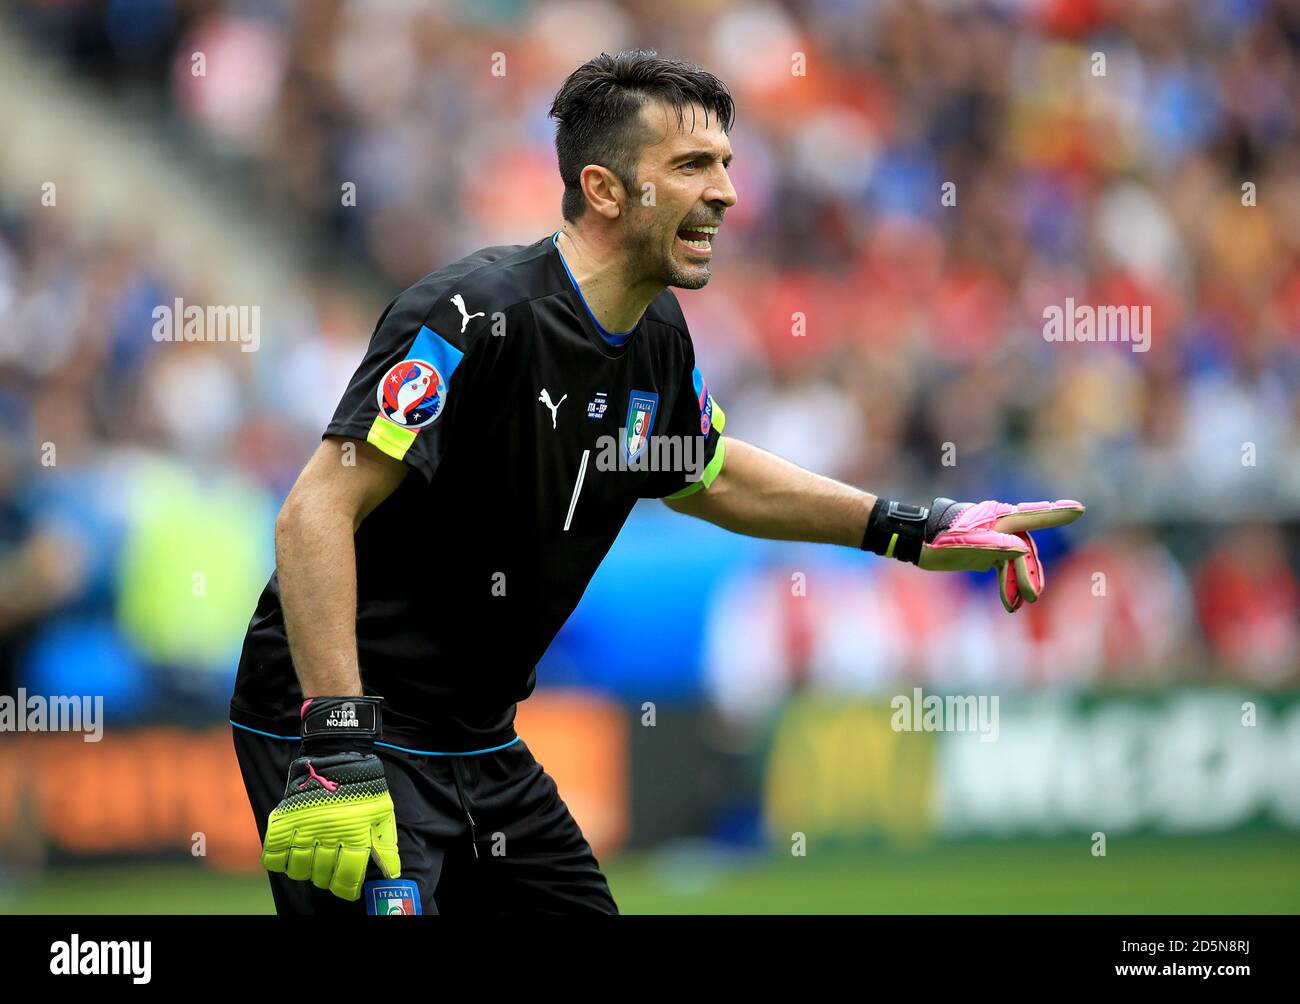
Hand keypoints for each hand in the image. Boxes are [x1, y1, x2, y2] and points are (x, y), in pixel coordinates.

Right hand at [260, 696, 400, 899]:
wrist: (337, 755)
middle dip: (328, 878)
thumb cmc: (364, 786)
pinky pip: (274, 854)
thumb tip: (391, 874)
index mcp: (354, 833)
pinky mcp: (284, 820)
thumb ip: (385, 845)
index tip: (347, 888)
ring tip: (312, 861)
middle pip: (323, 875)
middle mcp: (329, 834)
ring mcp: (304, 827)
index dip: (347, 887)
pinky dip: (278, 861)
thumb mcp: (381, 813)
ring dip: (306, 871)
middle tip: (330, 870)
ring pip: (299, 869)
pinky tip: (288, 856)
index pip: (348, 876)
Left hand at [918, 498, 1083, 611]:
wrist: (920, 544)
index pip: (1034, 515)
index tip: (1080, 510)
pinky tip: (1010, 605)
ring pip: (1018, 563)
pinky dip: (1008, 585)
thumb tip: (1023, 550)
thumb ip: (997, 545)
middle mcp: (1002, 526)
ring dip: (1020, 583)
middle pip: (1027, 550)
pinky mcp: (988, 552)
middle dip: (1030, 573)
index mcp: (1001, 518)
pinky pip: (1005, 569)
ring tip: (1020, 604)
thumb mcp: (969, 544)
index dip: (1057, 514)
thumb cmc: (943, 540)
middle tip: (1033, 596)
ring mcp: (996, 539)